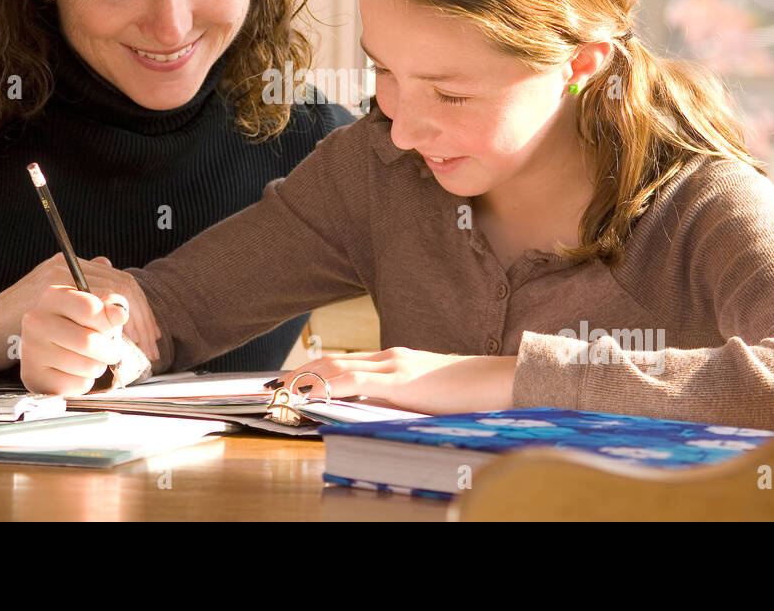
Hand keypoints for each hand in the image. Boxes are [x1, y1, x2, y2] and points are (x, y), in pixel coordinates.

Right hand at [17, 263, 154, 394]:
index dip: (109, 322)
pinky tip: (75, 372)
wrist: (46, 347)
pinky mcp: (34, 377)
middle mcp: (37, 321)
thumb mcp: (93, 308)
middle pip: (88, 341)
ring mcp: (32, 350)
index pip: (90, 309)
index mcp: (53, 297)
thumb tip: (119, 313)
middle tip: (109, 350)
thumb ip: (110, 308)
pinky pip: (76, 385)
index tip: (111, 327)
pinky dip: (85, 382)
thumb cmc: (75, 325)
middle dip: (109, 350)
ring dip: (98, 366)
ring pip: (86, 366)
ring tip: (91, 360)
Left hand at [273, 347, 516, 415]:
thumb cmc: (469, 394)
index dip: (314, 370)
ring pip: (337, 366)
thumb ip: (399, 400)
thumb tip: (372, 414)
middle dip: (299, 373)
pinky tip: (311, 393)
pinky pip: (356, 380)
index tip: (290, 380)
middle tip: (272, 385)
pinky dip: (328, 385)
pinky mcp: (402, 379)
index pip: (344, 362)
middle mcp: (390, 358)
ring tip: (281, 389)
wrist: (501, 380)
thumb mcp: (427, 397)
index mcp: (395, 361)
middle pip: (333, 360)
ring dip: (305, 378)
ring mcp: (395, 366)